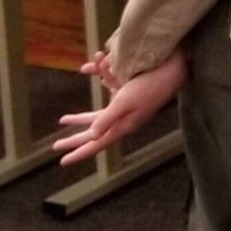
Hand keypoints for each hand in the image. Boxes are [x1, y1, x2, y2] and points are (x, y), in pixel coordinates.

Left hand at [57, 49, 186, 163]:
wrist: (174, 69)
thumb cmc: (149, 85)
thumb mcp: (124, 102)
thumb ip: (107, 119)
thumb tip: (91, 136)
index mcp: (123, 125)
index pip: (96, 143)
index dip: (79, 152)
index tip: (62, 161)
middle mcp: (123, 119)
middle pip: (94, 131)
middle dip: (74, 137)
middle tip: (56, 145)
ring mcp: (127, 108)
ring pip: (98, 114)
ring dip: (82, 112)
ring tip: (65, 117)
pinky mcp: (130, 95)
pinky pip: (109, 92)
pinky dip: (102, 81)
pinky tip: (94, 79)